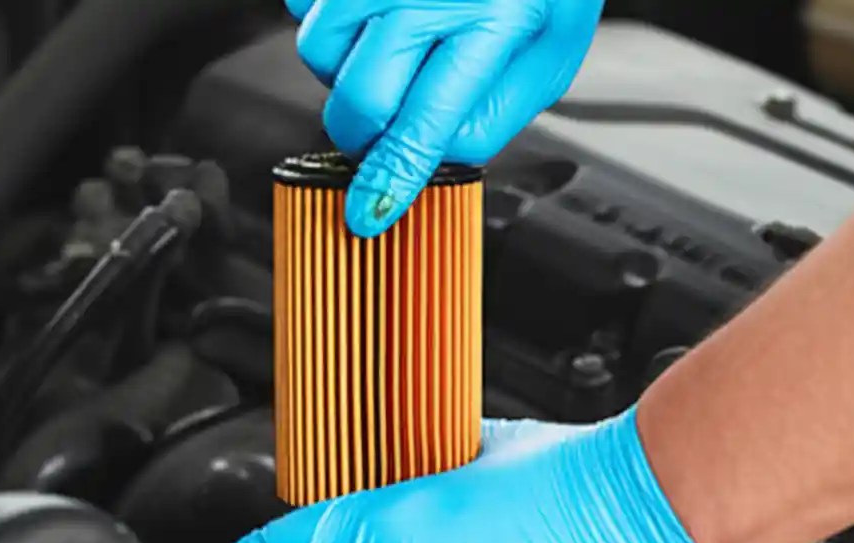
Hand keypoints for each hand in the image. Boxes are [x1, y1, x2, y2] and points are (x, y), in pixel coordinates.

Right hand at [284, 0, 603, 237]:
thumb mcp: (551, 59)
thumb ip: (493, 117)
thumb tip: (431, 158)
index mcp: (495, 20)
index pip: (423, 123)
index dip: (390, 176)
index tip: (367, 212)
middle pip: (359, 96)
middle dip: (367, 131)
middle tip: (391, 124)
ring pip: (319, 51)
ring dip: (344, 73)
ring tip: (390, 55)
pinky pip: (302, 4)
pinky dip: (328, 23)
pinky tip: (371, 18)